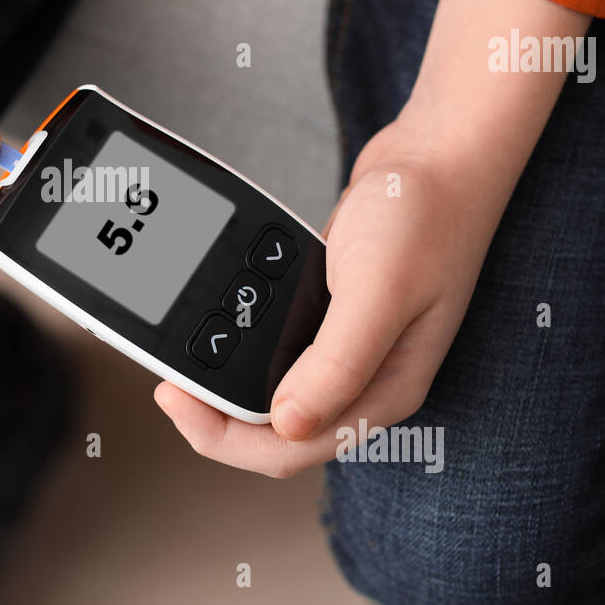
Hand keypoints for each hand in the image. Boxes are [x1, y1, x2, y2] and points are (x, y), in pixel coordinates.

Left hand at [154, 115, 499, 476]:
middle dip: (216, 415)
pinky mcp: (331, 318)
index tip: (174, 397)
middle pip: (276, 431)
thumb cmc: (422, 216)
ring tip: (184, 353)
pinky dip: (243, 344)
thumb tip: (288, 424)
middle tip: (168, 380)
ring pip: (272, 394)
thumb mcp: (376, 291)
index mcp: (382, 390)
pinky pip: (277, 351)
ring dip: (227, 384)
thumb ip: (335, 363)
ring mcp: (347, 350)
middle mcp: (364, 380)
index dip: (223, 437)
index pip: (291, 448)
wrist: (436, 156)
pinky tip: (221, 320)